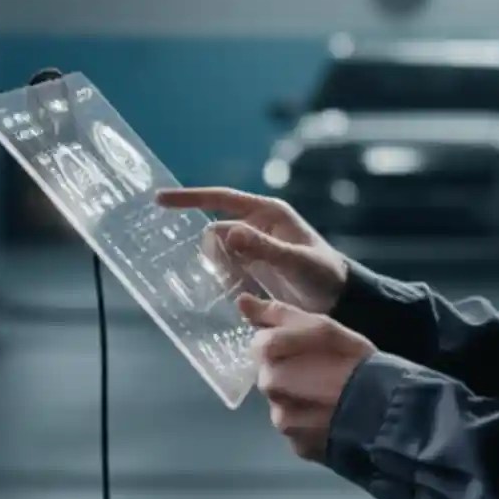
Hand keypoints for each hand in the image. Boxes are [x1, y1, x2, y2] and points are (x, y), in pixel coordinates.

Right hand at [155, 187, 347, 313]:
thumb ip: (264, 248)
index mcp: (268, 213)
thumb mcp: (296, 262)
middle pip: (215, 234)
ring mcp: (253, 248)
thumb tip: (228, 232)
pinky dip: (229, 284)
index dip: (190, 198)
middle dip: (217, 257)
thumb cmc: (324, 275)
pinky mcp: (251, 269)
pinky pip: (226, 272)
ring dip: (223, 273)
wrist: (340, 300)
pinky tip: (245, 297)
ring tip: (246, 291)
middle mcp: (257, 226)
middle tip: (237, 281)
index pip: (221, 199)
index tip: (159, 200)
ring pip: (218, 256)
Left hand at [237, 293, 376, 462]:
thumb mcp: (323, 327)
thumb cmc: (356, 361)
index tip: (305, 349)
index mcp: (274, 355)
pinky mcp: (297, 448)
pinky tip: (330, 418)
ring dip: (297, 399)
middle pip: (268, 376)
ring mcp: (284, 422)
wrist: (388, 411)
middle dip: (288, 372)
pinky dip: (309, 424)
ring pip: (281, 405)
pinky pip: (296, 431)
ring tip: (328, 397)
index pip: (260, 345)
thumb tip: (241, 301)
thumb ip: (279, 314)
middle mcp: (272, 389)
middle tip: (320, 372)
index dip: (283, 344)